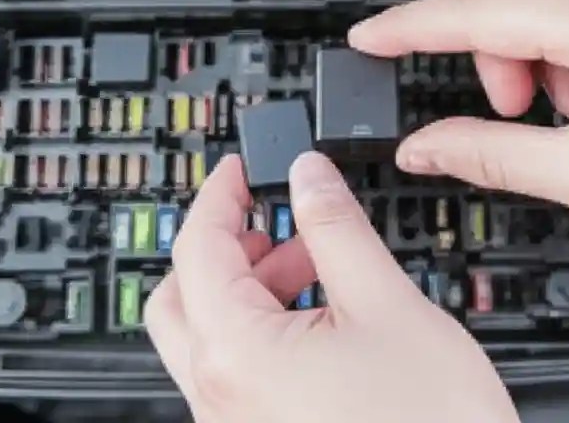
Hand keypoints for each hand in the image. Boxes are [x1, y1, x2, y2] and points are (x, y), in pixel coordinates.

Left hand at [144, 152, 518, 422]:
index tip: (238, 169)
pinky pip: (236, 374)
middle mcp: (220, 398)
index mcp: (237, 356)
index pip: (195, 250)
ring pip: (209, 339)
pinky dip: (261, 333)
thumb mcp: (388, 305)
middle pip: (180, 298)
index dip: (217, 196)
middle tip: (269, 218)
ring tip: (316, 266)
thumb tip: (309, 177)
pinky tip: (320, 319)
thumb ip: (338, 229)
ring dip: (248, 290)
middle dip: (223, 248)